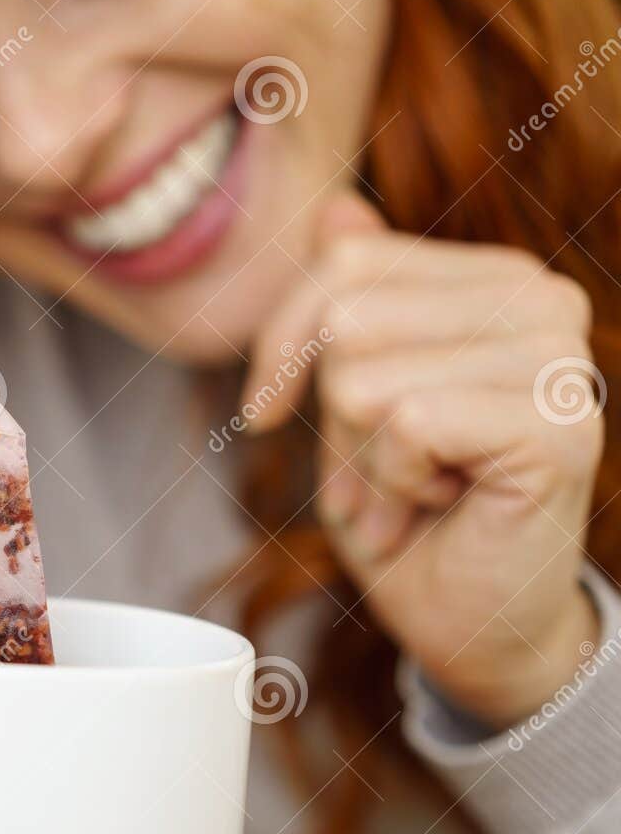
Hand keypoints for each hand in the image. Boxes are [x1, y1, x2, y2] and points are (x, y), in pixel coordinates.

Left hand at [245, 192, 604, 729]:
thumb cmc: (405, 512)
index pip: (344, 261)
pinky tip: (444, 504)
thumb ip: (350, 302)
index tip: (274, 413)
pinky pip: (408, 422)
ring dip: (366, 458)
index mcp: (494, 281)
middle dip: (333, 417)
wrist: (469, 622)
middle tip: (383, 474)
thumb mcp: (348, 398)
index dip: (283, 347)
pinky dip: (397, 482)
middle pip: (346, 317)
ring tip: (416, 492)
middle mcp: (542, 300)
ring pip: (367, 373)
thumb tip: (337, 210)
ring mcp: (559, 359)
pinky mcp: (559, 424)